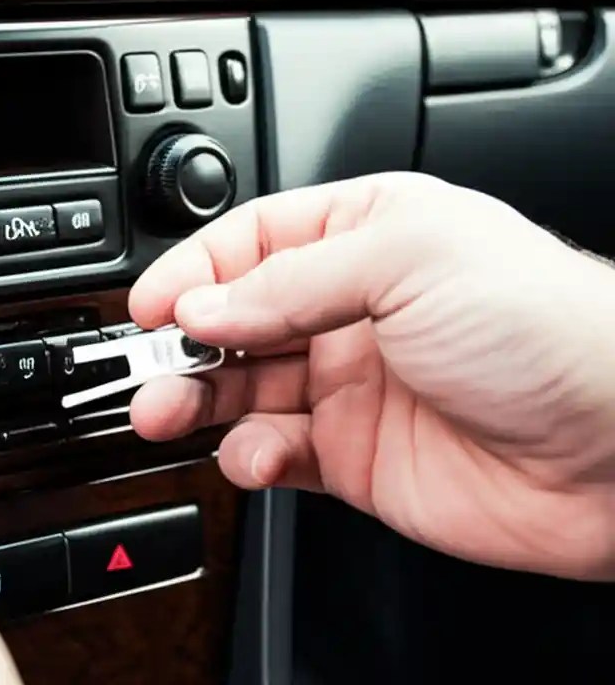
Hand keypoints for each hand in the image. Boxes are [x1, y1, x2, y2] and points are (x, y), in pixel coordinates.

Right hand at [128, 172, 614, 581]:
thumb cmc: (547, 330)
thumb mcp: (410, 259)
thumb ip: (289, 283)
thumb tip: (202, 307)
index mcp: (366, 237)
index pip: (250, 243)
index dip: (193, 271)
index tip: (151, 306)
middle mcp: (351, 309)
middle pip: (232, 320)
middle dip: (180, 344)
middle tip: (146, 370)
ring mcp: (350, 385)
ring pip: (239, 390)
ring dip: (195, 402)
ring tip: (167, 415)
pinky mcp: (353, 456)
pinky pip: (272, 453)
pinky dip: (247, 457)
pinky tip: (254, 455)